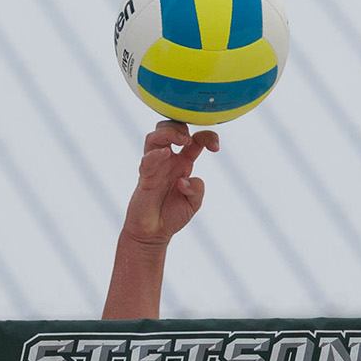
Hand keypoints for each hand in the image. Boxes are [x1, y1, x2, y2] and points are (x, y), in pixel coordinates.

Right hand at [123, 120, 218, 246]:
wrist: (153, 233)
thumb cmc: (172, 216)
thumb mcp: (193, 204)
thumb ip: (197, 189)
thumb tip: (184, 180)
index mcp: (184, 163)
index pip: (196, 140)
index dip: (207, 137)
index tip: (215, 148)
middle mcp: (169, 160)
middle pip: (171, 128)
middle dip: (182, 127)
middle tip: (190, 139)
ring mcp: (155, 167)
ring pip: (155, 137)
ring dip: (169, 133)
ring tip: (183, 140)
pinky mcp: (144, 177)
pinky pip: (147, 160)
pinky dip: (156, 155)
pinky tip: (166, 154)